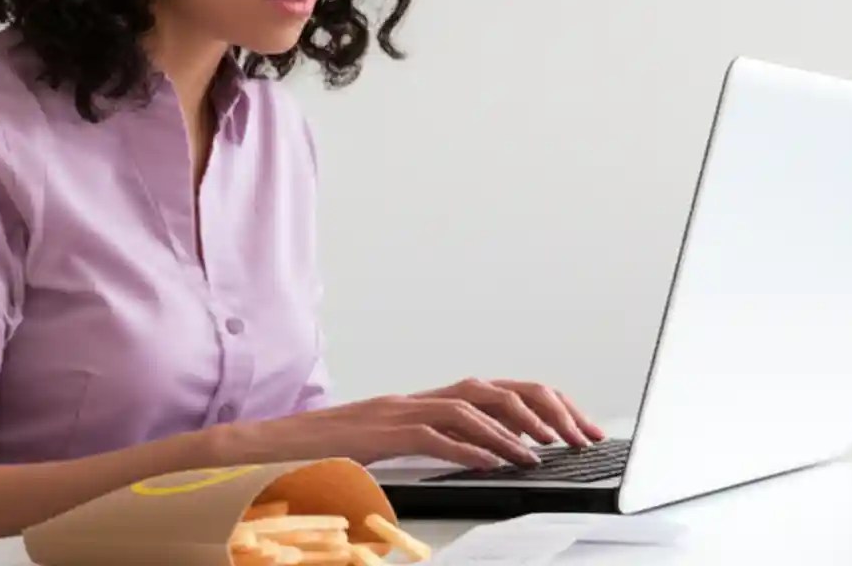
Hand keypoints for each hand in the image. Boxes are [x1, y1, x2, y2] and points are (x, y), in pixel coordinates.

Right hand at [207, 378, 605, 470]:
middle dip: (546, 409)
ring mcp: (400, 412)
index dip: (544, 404)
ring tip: (545, 450)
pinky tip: (496, 462)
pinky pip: (434, 435)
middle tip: (579, 436)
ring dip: (515, 429)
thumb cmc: (333, 452)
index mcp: (427, 401)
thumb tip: (488, 458)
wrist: (273, 447)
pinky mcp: (381, 433)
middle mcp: (419, 398)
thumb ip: (438, 446)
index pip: (500, 390)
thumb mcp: (395, 448)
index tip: (578, 427)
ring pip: (472, 406)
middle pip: (498, 389)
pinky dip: (469, 448)